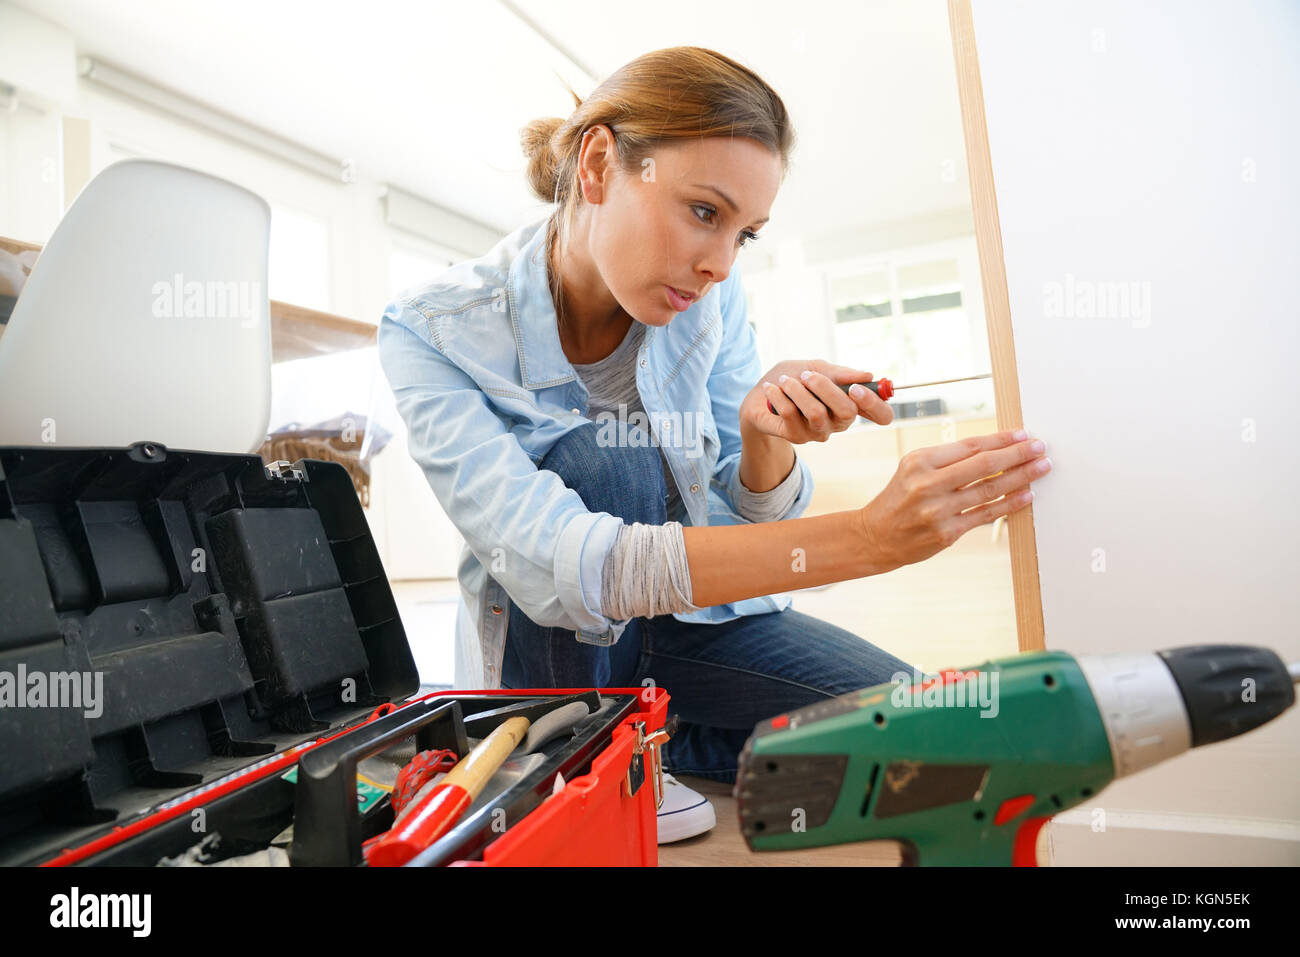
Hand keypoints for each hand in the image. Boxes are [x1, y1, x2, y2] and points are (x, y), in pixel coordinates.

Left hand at [739, 359, 893, 443]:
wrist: (759, 396)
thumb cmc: (792, 379)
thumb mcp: (815, 367)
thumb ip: (839, 373)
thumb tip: (868, 375)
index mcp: (850, 404)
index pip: (881, 414)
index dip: (875, 404)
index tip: (857, 388)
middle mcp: (839, 423)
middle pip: (847, 411)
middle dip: (825, 387)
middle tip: (807, 375)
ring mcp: (818, 433)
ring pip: (817, 413)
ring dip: (797, 390)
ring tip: (783, 380)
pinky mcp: (796, 437)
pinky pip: (791, 414)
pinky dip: (779, 395)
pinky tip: (771, 389)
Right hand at [855, 430, 1051, 570]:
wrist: (875, 536)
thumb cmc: (899, 498)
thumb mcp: (914, 469)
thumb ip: (948, 459)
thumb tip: (995, 449)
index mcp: (920, 461)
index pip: (970, 445)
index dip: (1000, 439)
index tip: (1023, 434)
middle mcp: (928, 483)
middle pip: (984, 465)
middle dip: (1018, 454)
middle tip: (1041, 447)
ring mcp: (938, 510)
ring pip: (989, 489)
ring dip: (1021, 477)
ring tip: (1041, 468)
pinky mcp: (947, 533)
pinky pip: (986, 515)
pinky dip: (1010, 504)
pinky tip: (1027, 495)